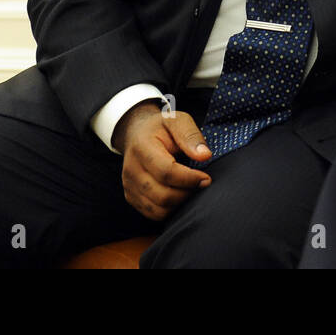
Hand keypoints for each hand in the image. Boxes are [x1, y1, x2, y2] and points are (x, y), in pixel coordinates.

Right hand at [115, 100, 212, 220]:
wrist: (136, 133)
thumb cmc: (161, 128)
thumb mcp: (177, 120)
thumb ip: (191, 135)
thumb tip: (205, 155)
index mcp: (142, 147)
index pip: (166, 172)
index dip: (190, 179)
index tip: (206, 178)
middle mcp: (131, 169)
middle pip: (162, 195)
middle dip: (187, 193)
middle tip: (202, 184)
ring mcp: (129, 186)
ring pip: (158, 209)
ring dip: (180, 203)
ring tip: (191, 189)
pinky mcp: (131, 197)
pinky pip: (153, 214)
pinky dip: (170, 210)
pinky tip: (180, 195)